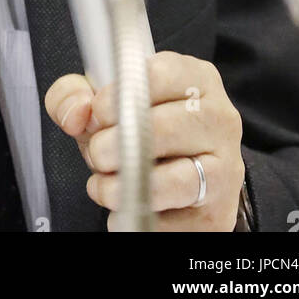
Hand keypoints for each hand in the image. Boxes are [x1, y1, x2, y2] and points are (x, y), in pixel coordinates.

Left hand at [44, 51, 245, 230]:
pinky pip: (174, 223)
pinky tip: (128, 207)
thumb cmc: (137, 130)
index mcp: (195, 79)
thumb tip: (77, 114)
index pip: (158, 75)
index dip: (116, 98)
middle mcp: (219, 119)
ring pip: (175, 180)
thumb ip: (74, 93)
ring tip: (105, 186)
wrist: (175, 178)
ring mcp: (225, 168)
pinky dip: (140, 218)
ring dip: (125, 187)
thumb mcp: (101, 101)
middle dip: (113, 145)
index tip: (97, 114)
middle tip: (98, 153)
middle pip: (164, 128)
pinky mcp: (218, 214)